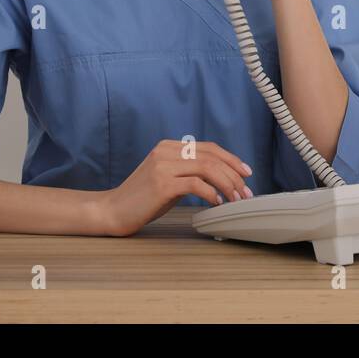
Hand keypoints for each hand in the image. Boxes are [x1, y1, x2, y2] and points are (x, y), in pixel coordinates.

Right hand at [98, 140, 252, 236]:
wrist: (111, 210)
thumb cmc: (142, 198)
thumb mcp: (168, 177)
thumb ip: (189, 170)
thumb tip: (222, 176)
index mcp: (169, 147)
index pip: (209, 148)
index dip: (231, 159)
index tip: (246, 173)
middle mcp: (166, 151)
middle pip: (212, 157)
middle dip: (234, 174)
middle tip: (246, 192)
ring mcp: (163, 166)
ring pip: (208, 168)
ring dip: (228, 184)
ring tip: (236, 199)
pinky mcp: (162, 184)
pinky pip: (197, 184)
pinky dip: (212, 193)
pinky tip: (217, 203)